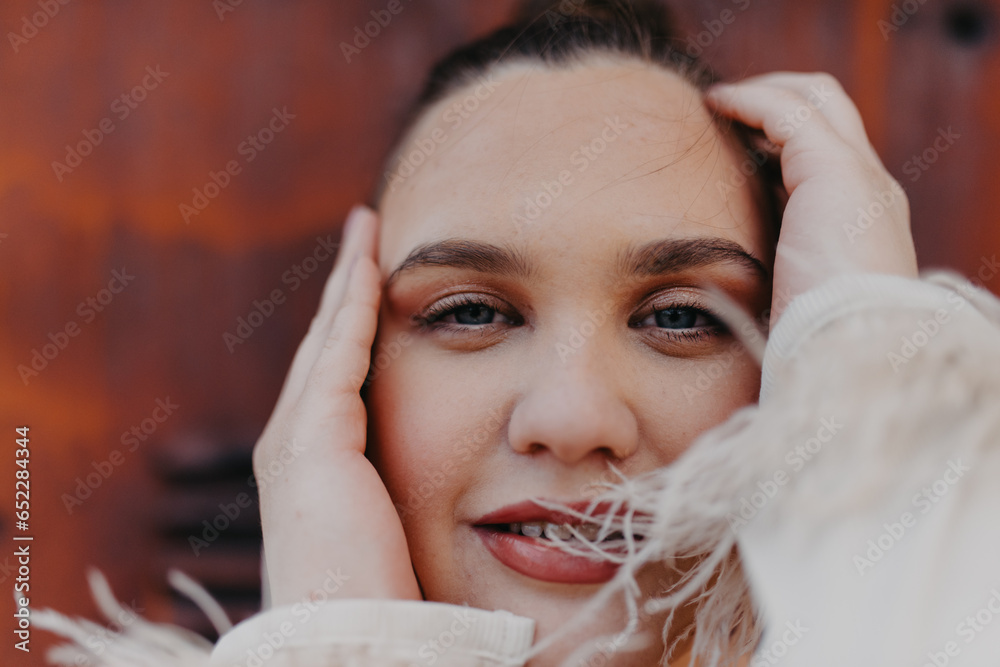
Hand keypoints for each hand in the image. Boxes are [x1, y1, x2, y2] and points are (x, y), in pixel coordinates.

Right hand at [252, 205, 420, 605]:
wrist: (347, 640)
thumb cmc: (381, 602)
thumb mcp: (398, 534)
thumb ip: (413, 499)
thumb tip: (478, 497)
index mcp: (316, 468)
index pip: (338, 379)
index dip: (355, 329)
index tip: (380, 289)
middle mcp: (295, 445)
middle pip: (327, 346)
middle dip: (346, 291)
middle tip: (367, 238)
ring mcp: (296, 439)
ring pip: (329, 337)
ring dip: (349, 281)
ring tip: (366, 232)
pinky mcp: (312, 438)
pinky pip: (341, 351)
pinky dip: (354, 303)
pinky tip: (373, 263)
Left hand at [705, 72, 918, 327]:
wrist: (849, 356)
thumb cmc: (812, 347)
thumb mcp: (787, 308)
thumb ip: (770, 283)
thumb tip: (712, 295)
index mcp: (863, 223)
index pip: (829, 157)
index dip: (781, 144)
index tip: (732, 148)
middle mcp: (869, 191)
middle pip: (832, 115)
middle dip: (777, 104)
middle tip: (725, 112)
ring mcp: (859, 176)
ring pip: (816, 100)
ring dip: (763, 92)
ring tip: (717, 102)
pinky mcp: (835, 170)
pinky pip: (787, 111)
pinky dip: (749, 100)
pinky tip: (714, 104)